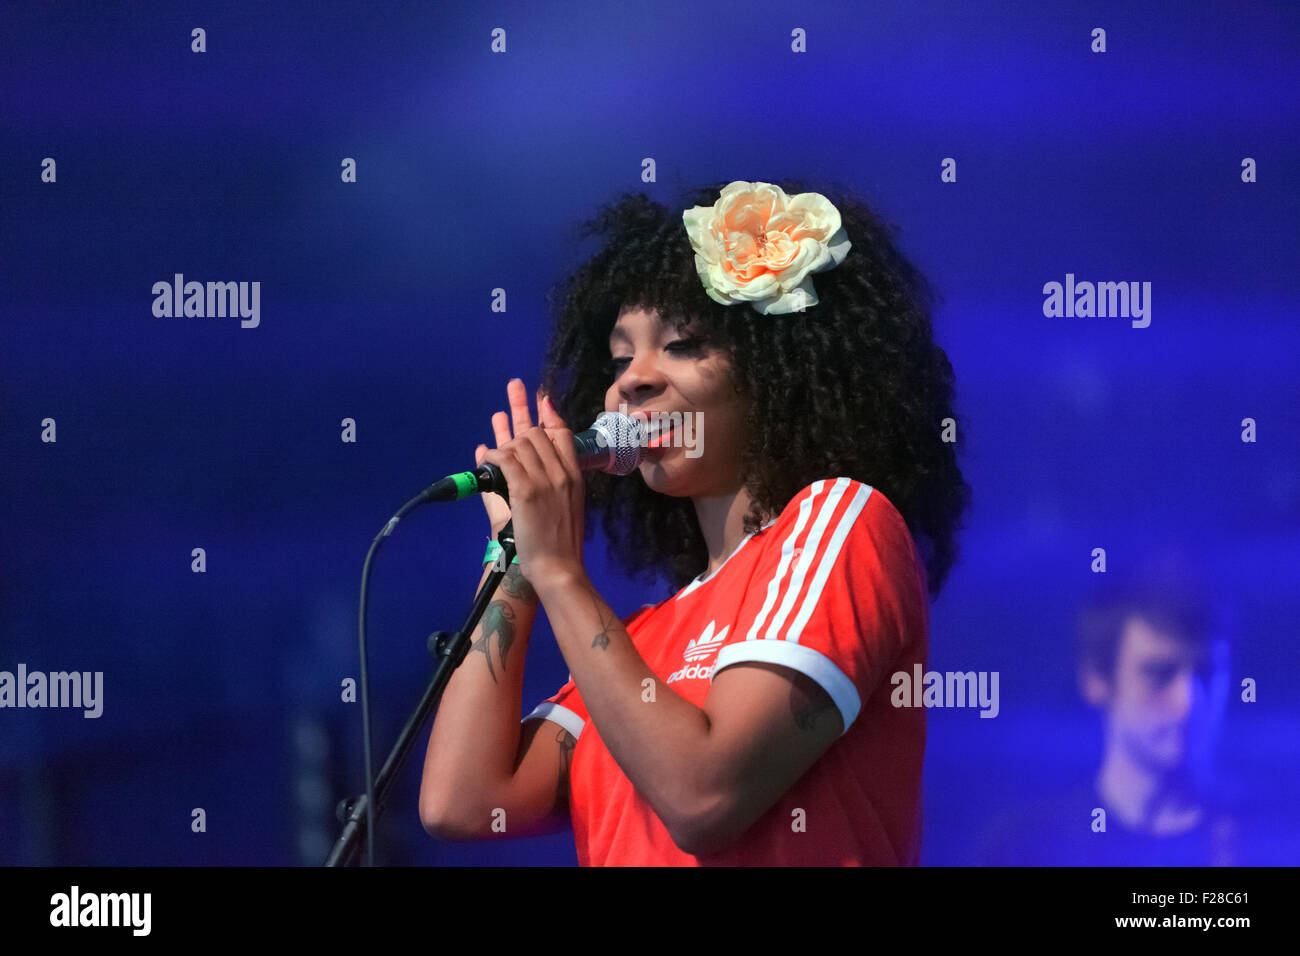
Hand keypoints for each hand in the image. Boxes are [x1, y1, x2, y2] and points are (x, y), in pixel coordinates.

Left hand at [480, 380, 586, 586]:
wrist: (559, 567)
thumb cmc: (558, 542)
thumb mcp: (564, 506)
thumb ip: (545, 481)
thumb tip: (520, 460)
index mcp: (574, 476)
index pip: (563, 434)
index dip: (550, 415)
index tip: (542, 399)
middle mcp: (562, 473)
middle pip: (538, 434)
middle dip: (521, 418)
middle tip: (510, 396)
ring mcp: (545, 480)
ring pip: (521, 444)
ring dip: (505, 439)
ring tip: (497, 426)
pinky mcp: (527, 491)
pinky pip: (507, 460)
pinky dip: (494, 455)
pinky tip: (487, 455)